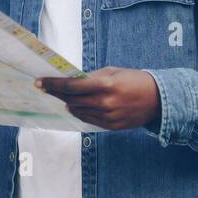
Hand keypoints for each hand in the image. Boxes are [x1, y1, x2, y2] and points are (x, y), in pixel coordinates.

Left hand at [37, 67, 161, 130]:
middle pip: (71, 99)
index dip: (53, 84)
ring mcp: (107, 116)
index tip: (40, 82)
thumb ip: (91, 78)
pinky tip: (76, 106)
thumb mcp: (112, 72)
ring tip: (61, 97)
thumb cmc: (134, 80)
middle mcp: (104, 102)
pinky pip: (88, 120)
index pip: (71, 85)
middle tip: (43, 88)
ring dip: (68, 103)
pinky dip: (80, 112)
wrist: (158, 99)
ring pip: (78, 111)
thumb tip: (70, 82)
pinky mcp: (111, 126)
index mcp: (104, 84)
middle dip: (56, 93)